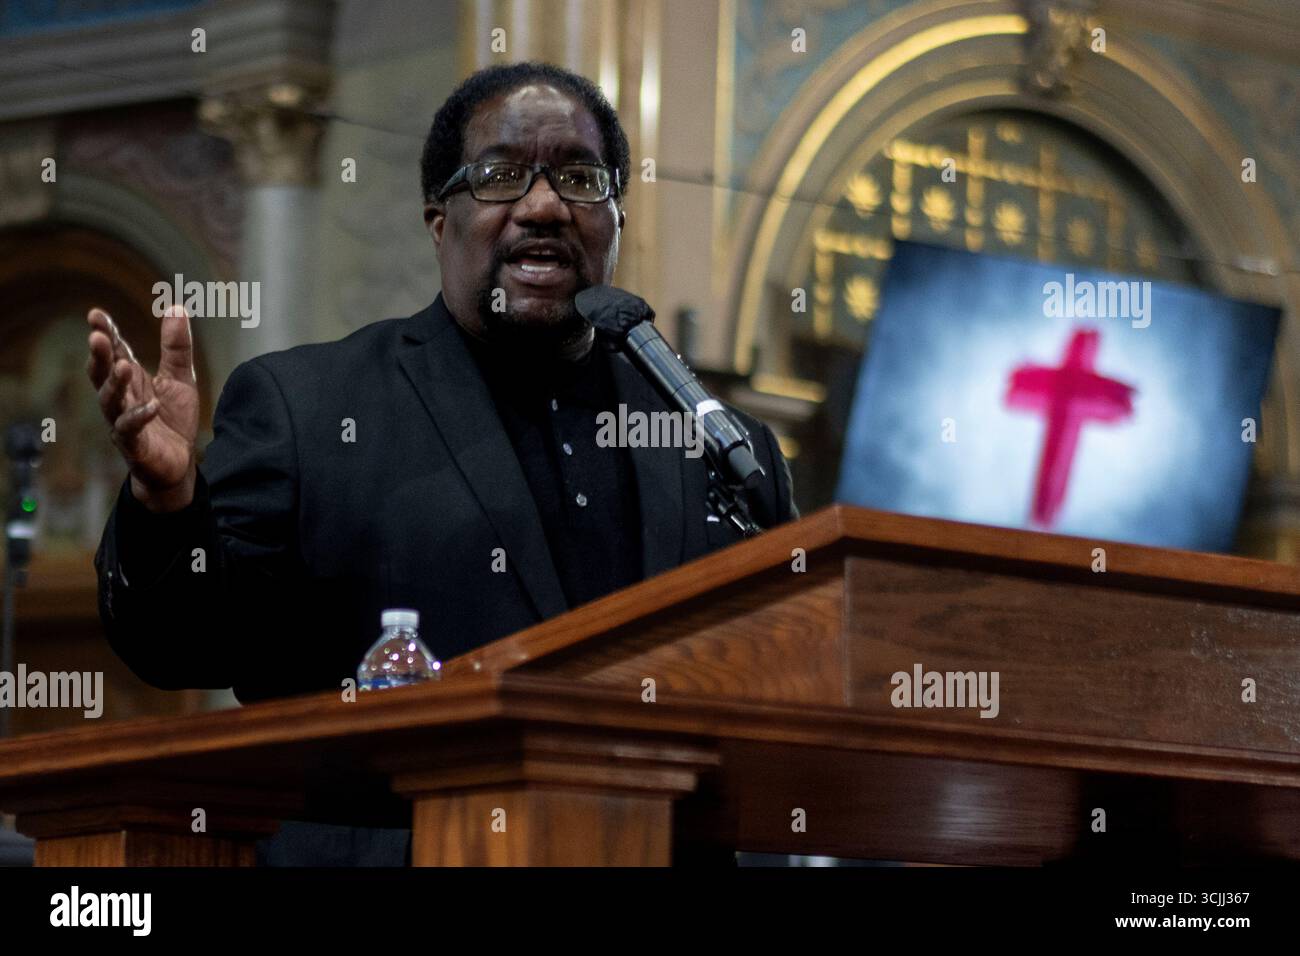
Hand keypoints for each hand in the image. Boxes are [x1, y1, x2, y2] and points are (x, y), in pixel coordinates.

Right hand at [86, 305, 199, 512]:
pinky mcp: (133, 444)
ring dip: (115, 383)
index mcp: (130, 379)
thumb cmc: (172, 419)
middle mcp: (120, 397)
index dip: (105, 333)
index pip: (113, 351)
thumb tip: (177, 306)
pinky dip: (139, 416)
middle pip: (102, 373)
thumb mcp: (180, 378)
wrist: (178, 464)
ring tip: (124, 365)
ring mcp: (122, 421)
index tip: (96, 314)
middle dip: (99, 354)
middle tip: (97, 335)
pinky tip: (152, 406)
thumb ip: (176, 347)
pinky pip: (130, 429)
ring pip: (110, 400)